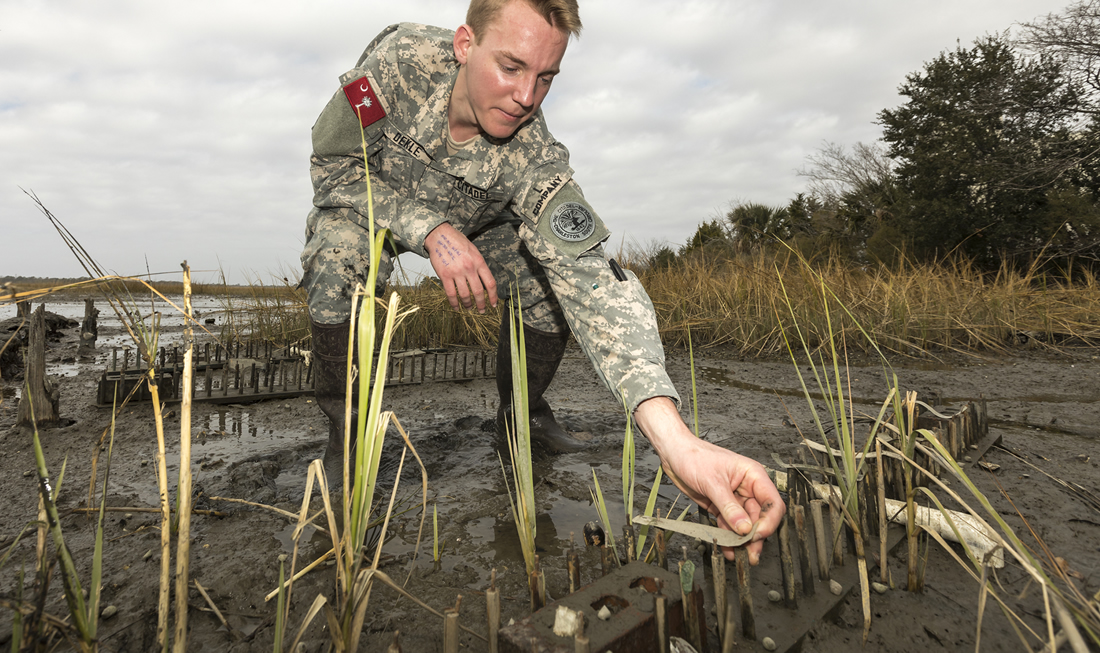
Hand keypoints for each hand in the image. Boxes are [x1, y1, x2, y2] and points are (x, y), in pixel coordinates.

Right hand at [424, 223, 497, 312]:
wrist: (440, 235)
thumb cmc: (457, 242)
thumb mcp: (474, 251)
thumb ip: (479, 265)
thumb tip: (483, 281)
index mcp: (479, 262)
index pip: (490, 283)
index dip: (493, 296)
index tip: (493, 304)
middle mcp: (469, 268)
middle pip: (478, 292)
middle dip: (481, 304)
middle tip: (482, 310)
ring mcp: (457, 272)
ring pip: (465, 295)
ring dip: (468, 304)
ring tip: (469, 309)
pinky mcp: (444, 275)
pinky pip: (451, 293)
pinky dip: (454, 303)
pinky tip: (456, 307)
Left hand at [634, 397, 784, 563]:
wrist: (674, 454)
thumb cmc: (694, 457)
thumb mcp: (712, 482)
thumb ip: (729, 507)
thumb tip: (744, 528)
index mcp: (753, 476)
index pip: (772, 502)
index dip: (769, 521)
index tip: (757, 535)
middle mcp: (748, 488)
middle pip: (760, 517)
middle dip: (755, 536)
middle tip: (750, 554)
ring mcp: (735, 498)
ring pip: (745, 524)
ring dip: (742, 541)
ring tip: (739, 556)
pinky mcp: (721, 506)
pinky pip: (729, 525)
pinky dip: (728, 537)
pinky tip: (727, 549)